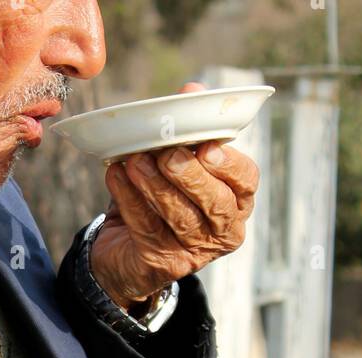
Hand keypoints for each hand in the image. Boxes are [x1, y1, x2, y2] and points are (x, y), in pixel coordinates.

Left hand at [89, 81, 259, 312]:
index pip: (246, 180)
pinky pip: (147, 228)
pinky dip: (130, 200)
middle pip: (216, 203)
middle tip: (167, 153)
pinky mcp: (162, 263)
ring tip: (134, 161)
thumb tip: (193, 91)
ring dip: (155, 186)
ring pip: (181, 217)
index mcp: (236, 200)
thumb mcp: (176, 162)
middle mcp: (222, 230)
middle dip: (191, 176)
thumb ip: (187, 129)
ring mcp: (194, 252)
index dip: (229, 164)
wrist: (124, 251)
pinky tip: (116, 176)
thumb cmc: (159, 196)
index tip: (207, 146)